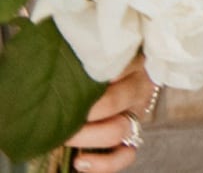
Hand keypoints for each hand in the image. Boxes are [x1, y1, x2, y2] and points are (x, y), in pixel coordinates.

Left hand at [65, 56, 153, 171]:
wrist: (82, 100)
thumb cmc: (78, 73)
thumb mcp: (82, 59)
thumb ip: (81, 57)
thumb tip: (52, 53)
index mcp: (129, 60)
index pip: (116, 65)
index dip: (89, 75)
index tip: (66, 80)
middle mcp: (138, 85)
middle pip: (114, 102)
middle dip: (81, 113)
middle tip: (56, 116)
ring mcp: (137, 113)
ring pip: (120, 129)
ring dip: (87, 137)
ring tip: (63, 138)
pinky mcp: (133, 138)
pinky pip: (127, 156)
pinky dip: (103, 163)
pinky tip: (80, 161)